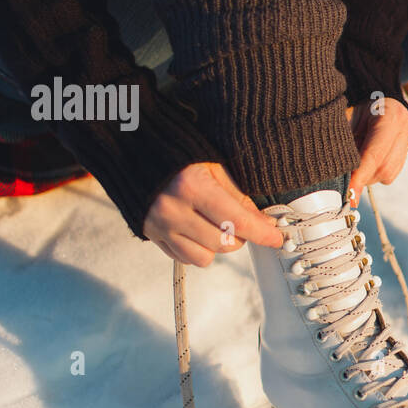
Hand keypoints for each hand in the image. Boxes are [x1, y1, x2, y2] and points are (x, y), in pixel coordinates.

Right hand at [144, 161, 282, 265]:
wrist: (131, 148)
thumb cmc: (176, 153)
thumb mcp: (212, 166)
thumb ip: (238, 197)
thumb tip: (263, 223)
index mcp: (191, 186)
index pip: (237, 221)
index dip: (262, 233)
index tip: (276, 238)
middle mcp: (172, 209)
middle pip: (223, 243)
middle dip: (240, 237)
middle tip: (240, 222)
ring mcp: (159, 225)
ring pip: (204, 258)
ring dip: (217, 246)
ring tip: (215, 225)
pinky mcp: (150, 234)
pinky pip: (184, 258)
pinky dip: (197, 249)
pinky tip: (197, 230)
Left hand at [347, 97, 407, 204]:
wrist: (376, 96)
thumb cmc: (354, 108)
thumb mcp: (348, 120)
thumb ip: (345, 146)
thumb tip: (336, 179)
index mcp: (390, 115)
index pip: (375, 154)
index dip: (360, 176)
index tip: (349, 194)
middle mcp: (405, 126)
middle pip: (384, 168)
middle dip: (363, 177)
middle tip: (345, 178)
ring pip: (387, 174)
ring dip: (368, 176)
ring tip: (355, 162)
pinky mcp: (407, 151)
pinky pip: (390, 174)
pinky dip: (374, 173)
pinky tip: (366, 162)